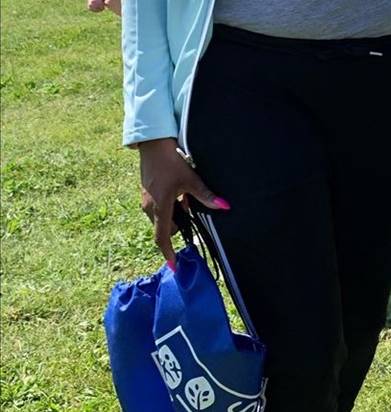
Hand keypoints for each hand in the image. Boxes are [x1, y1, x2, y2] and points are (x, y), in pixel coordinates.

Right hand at [137, 138, 228, 269]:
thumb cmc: (171, 161)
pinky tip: (179, 193)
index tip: (174, 266)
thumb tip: (224, 206)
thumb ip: (206, 195)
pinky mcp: (146, 194)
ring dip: (173, 217)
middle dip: (177, 228)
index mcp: (159, 207)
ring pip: (161, 218)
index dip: (168, 253)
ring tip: (185, 200)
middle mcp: (149, 207)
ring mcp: (145, 200)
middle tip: (190, 215)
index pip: (162, 237)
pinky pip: (157, 209)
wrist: (153, 145)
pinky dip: (168, 208)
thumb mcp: (191, 179)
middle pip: (164, 228)